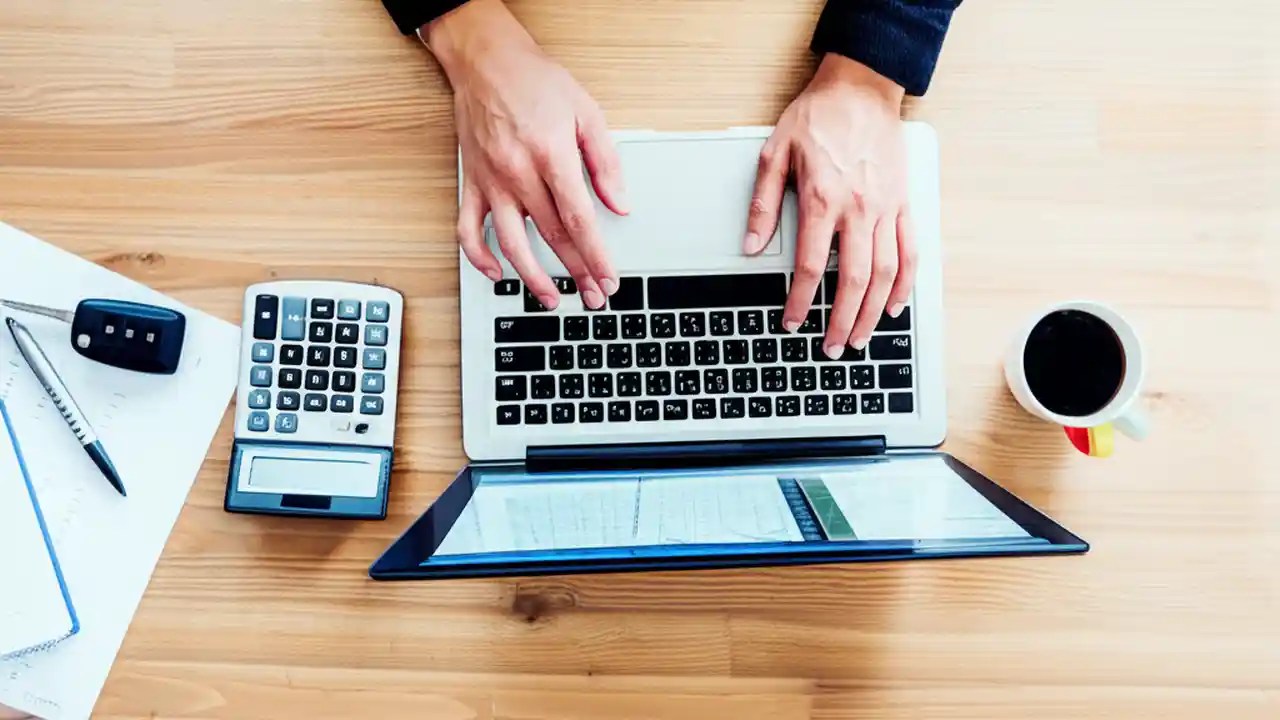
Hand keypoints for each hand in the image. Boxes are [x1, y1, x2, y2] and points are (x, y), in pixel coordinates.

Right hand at [425, 0, 628, 309]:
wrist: (486, 60)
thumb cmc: (536, 81)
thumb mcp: (587, 112)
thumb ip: (606, 162)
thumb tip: (620, 203)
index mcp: (551, 156)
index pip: (579, 220)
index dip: (596, 255)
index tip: (609, 278)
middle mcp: (519, 174)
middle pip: (553, 237)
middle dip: (577, 272)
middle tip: (594, 296)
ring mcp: (491, 182)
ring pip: (511, 244)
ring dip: (532, 278)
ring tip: (552, 299)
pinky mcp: (471, 182)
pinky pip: (469, 229)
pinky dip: (479, 257)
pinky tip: (497, 273)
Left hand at [745, 54, 915, 358]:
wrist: (861, 88)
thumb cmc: (818, 117)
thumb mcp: (774, 153)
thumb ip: (762, 204)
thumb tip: (750, 245)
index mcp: (822, 199)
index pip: (810, 266)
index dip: (799, 300)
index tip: (791, 321)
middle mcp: (858, 209)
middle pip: (853, 280)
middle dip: (841, 320)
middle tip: (831, 347)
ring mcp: (886, 208)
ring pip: (885, 274)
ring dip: (872, 312)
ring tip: (859, 338)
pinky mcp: (903, 203)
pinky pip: (910, 252)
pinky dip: (904, 284)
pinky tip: (894, 307)